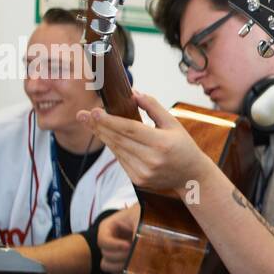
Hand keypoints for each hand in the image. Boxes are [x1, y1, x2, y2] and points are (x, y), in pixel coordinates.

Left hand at [78, 90, 208, 194]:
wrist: (191, 176)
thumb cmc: (183, 146)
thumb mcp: (173, 123)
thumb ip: (153, 107)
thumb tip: (134, 93)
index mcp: (162, 144)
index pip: (130, 130)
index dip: (110, 120)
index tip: (94, 111)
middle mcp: (151, 160)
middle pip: (118, 140)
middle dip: (98, 126)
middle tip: (82, 114)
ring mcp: (144, 172)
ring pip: (116, 150)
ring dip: (102, 135)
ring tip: (89, 122)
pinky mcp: (138, 180)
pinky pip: (120, 159)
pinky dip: (112, 147)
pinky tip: (105, 136)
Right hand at [98, 204, 139, 273]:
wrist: (150, 218)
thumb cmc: (143, 215)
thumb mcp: (139, 220)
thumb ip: (138, 232)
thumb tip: (136, 250)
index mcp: (107, 227)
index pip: (103, 241)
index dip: (115, 245)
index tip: (129, 245)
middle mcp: (107, 240)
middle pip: (106, 254)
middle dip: (122, 256)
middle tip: (136, 252)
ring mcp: (112, 251)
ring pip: (107, 265)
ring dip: (121, 265)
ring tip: (136, 260)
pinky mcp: (118, 259)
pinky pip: (114, 271)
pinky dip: (123, 271)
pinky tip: (134, 266)